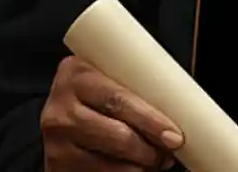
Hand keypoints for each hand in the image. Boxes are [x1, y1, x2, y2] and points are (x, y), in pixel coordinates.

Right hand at [41, 56, 183, 170]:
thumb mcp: (109, 78)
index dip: (150, 119)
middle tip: (169, 152)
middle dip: (150, 148)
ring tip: (155, 160)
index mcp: (77, 75)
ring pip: (110, 162)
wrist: (62, 116)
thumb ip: (135, 86)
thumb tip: (181, 109)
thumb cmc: (97, 94)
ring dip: (141, 166)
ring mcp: (55, 140)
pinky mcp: (56, 166)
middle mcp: (60, 107)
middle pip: (117, 134)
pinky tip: (136, 169)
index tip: (174, 134)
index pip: (118, 99)